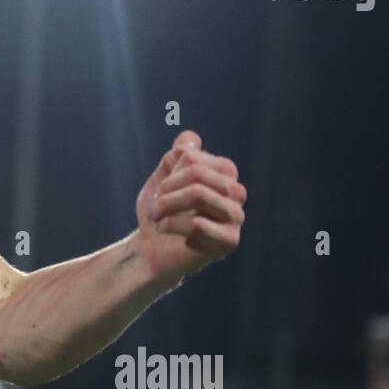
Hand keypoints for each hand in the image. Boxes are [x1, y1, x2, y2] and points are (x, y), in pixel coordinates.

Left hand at [132, 130, 246, 287]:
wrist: (151, 251)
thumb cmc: (160, 214)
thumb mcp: (162, 179)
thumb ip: (176, 157)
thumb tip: (190, 138)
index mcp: (223, 173)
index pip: (193, 158)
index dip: (169, 172)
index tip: (159, 189)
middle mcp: (236, 192)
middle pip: (197, 174)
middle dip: (167, 189)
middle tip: (154, 206)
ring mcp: (236, 216)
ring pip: (198, 194)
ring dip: (167, 205)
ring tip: (156, 217)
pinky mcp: (230, 241)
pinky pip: (199, 224)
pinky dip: (172, 224)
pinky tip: (165, 230)